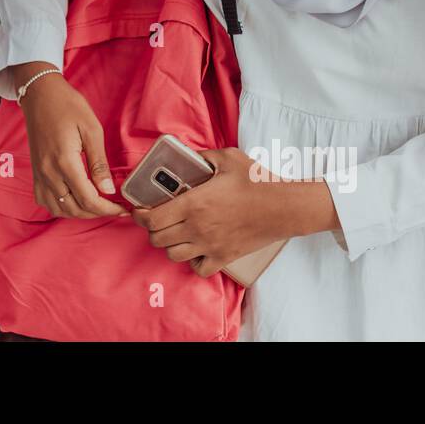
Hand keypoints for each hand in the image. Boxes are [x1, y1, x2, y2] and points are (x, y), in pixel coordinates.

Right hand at [12, 62, 127, 219]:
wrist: (40, 94)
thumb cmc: (67, 106)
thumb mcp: (91, 130)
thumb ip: (99, 163)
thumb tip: (108, 190)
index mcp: (64, 162)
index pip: (88, 199)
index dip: (108, 209)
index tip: (122, 209)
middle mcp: (48, 172)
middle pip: (74, 209)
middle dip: (97, 213)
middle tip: (114, 207)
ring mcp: (39, 174)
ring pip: (59, 209)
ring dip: (79, 213)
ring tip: (97, 205)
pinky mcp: (35, 172)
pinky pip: (45, 201)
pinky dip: (61, 207)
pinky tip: (74, 200)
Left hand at [132, 147, 331, 276]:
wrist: (284, 207)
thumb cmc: (257, 181)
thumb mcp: (227, 157)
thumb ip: (203, 155)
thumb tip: (190, 155)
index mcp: (193, 203)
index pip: (152, 219)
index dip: (140, 216)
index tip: (140, 210)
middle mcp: (196, 228)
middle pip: (157, 239)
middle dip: (152, 229)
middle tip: (156, 219)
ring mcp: (210, 245)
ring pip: (173, 255)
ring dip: (169, 245)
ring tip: (174, 233)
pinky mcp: (224, 257)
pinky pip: (198, 269)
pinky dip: (192, 262)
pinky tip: (195, 249)